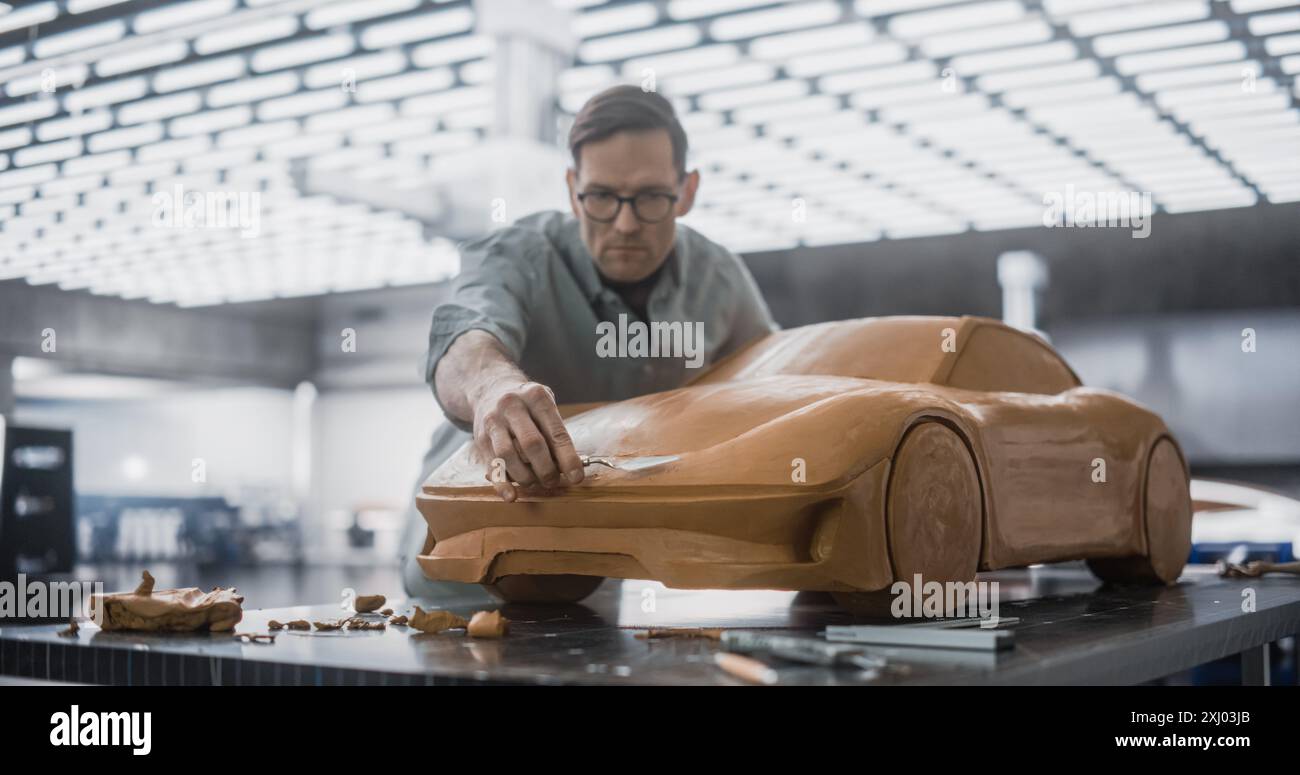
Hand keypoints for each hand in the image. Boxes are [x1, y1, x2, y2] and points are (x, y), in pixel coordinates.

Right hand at [471, 380, 584, 500]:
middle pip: (532, 444)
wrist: (489, 389)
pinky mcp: (480, 437)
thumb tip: (569, 467)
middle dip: (546, 469)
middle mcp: (513, 405)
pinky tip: (511, 496)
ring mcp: (494, 421)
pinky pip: (491, 464)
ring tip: (535, 483)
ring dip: (525, 476)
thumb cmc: (526, 405)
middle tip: (553, 481)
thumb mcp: (544, 406)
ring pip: (508, 455)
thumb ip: (555, 432)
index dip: (567, 458)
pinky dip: (502, 484)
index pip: (555, 432)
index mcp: (536, 396)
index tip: (576, 477)